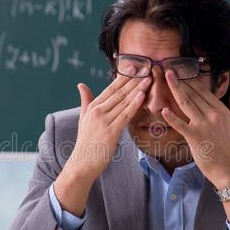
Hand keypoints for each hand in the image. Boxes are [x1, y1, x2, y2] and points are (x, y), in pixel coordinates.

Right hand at [54, 74, 149, 215]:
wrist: (82, 163)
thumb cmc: (85, 143)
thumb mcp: (83, 118)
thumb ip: (85, 100)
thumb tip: (80, 84)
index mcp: (93, 107)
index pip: (111, 88)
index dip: (124, 77)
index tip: (135, 67)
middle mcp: (97, 111)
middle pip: (119, 92)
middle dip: (134, 80)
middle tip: (146, 68)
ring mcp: (104, 121)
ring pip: (124, 102)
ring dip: (137, 89)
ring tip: (149, 78)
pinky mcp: (110, 132)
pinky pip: (125, 115)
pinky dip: (134, 104)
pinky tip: (142, 96)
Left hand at [161, 76, 229, 187]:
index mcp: (221, 110)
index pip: (204, 91)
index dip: (192, 80)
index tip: (182, 70)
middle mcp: (212, 115)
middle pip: (194, 94)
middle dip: (181, 80)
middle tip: (169, 68)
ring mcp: (203, 125)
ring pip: (186, 103)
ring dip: (176, 88)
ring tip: (167, 76)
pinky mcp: (195, 137)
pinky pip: (181, 125)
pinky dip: (172, 118)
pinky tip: (164, 110)